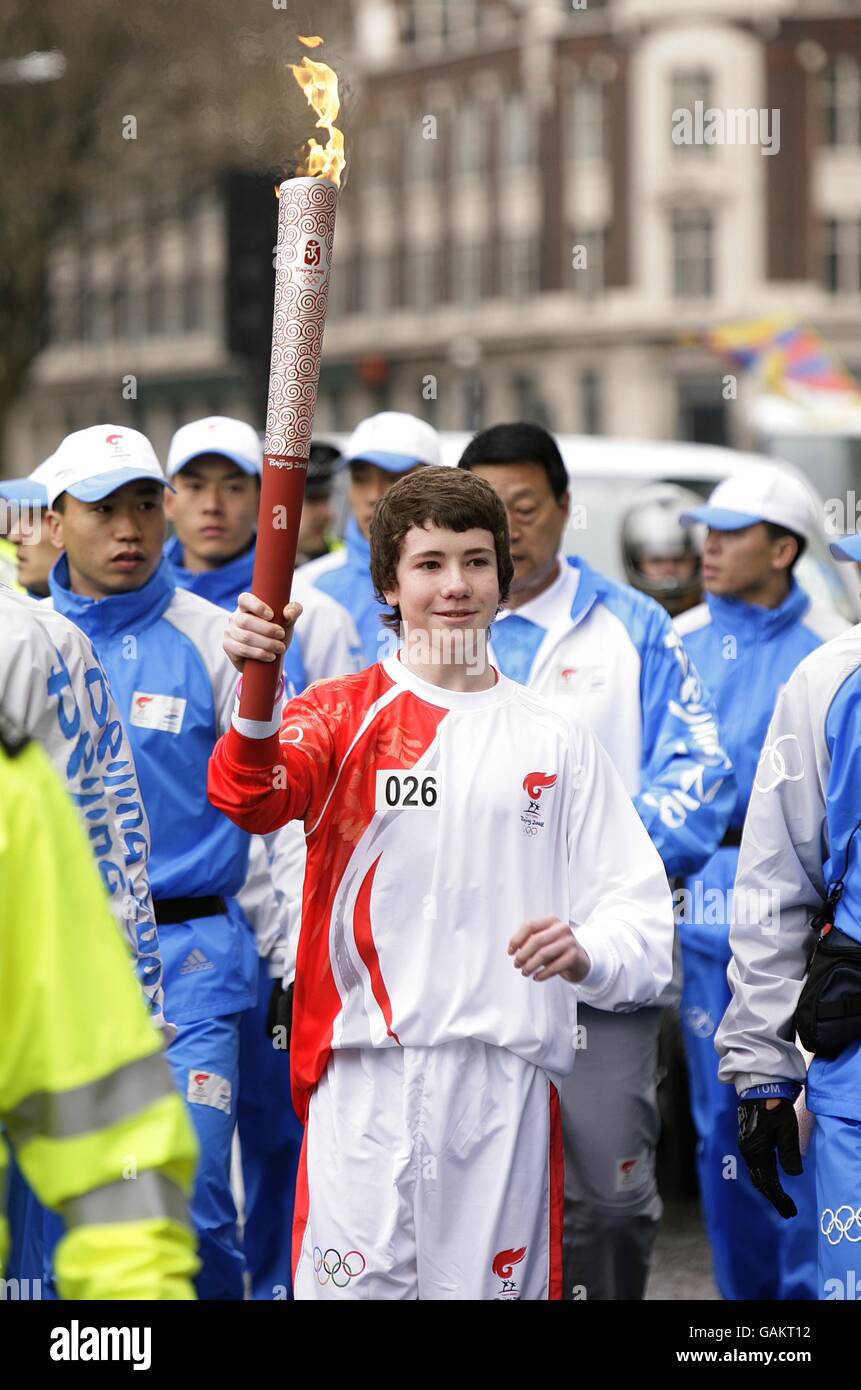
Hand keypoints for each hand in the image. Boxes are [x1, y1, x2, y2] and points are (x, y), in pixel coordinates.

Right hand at [223, 592, 302, 673]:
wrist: (270, 657)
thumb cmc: (277, 633)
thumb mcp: (288, 621)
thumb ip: (293, 611)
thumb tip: (288, 612)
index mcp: (246, 606)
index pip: (245, 599)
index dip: (257, 606)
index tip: (272, 615)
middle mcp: (235, 617)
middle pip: (246, 621)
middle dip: (267, 629)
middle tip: (282, 634)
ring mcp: (229, 632)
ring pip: (245, 637)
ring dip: (266, 643)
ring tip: (280, 648)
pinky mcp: (228, 646)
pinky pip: (242, 650)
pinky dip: (259, 654)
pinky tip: (270, 656)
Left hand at [508, 917, 590, 983]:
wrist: (581, 959)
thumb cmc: (558, 949)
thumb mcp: (544, 941)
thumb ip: (530, 941)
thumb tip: (514, 949)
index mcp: (551, 921)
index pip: (529, 925)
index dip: (516, 939)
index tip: (510, 951)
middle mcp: (561, 928)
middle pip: (536, 940)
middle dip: (522, 955)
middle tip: (517, 964)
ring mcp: (569, 941)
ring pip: (543, 954)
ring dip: (530, 965)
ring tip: (525, 972)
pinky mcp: (574, 956)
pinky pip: (554, 966)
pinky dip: (542, 974)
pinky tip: (537, 977)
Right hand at [737, 1098, 801, 1218]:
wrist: (759, 1087)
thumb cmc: (775, 1107)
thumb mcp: (787, 1131)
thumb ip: (789, 1155)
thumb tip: (793, 1176)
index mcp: (756, 1152)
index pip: (768, 1183)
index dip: (779, 1199)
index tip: (790, 1212)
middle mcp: (747, 1152)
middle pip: (759, 1181)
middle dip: (773, 1197)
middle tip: (787, 1211)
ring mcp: (745, 1145)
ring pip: (755, 1173)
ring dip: (768, 1187)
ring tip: (780, 1198)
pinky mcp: (747, 1140)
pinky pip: (754, 1165)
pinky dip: (763, 1176)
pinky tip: (771, 1178)